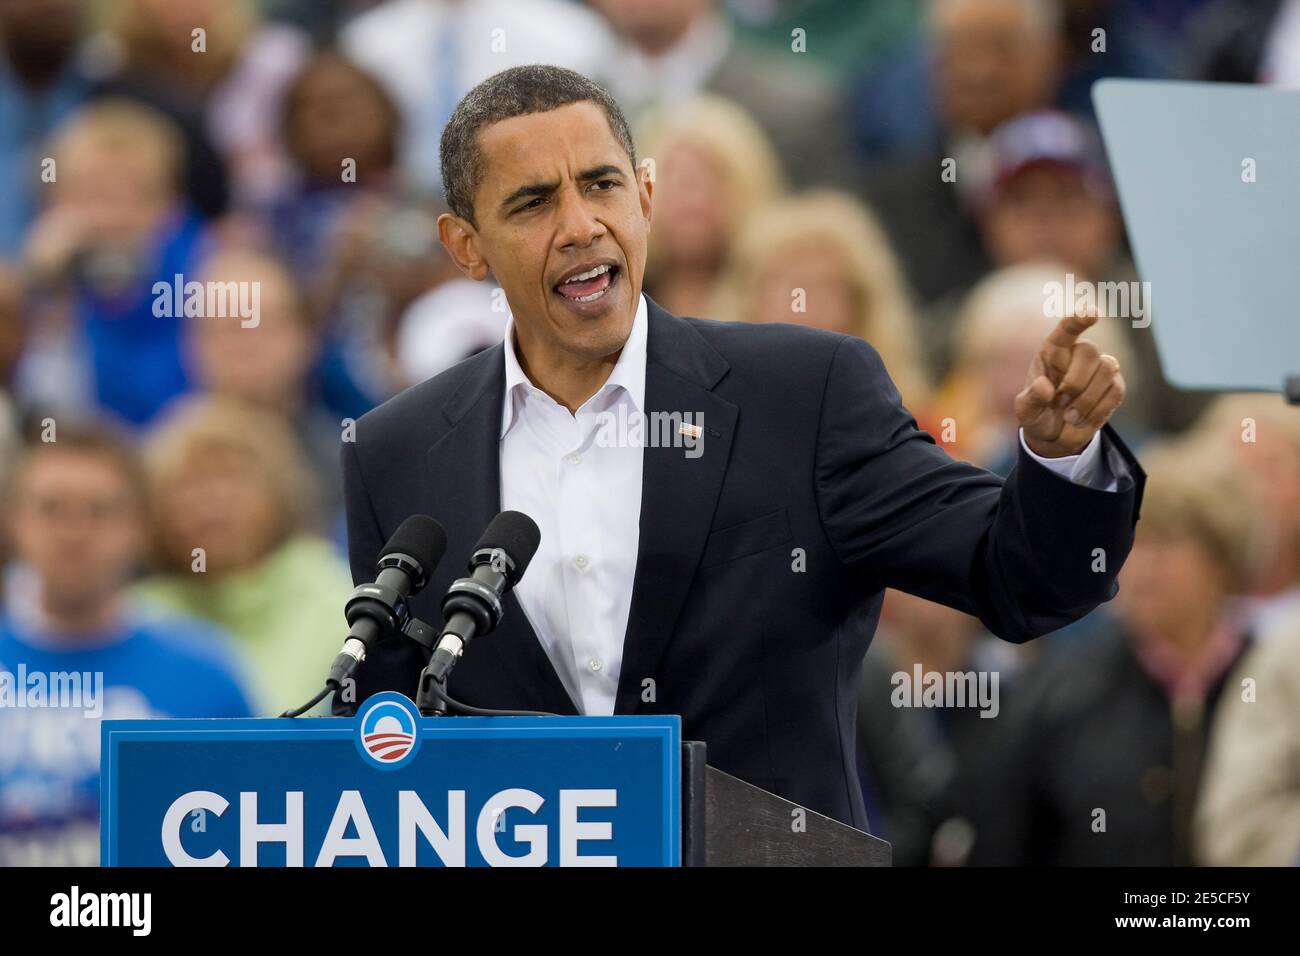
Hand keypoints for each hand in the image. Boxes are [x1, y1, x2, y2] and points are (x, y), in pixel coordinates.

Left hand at [1016, 311, 1124, 457]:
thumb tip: (1044, 387)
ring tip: (1070, 415)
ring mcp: (1100, 368)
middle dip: (1076, 382)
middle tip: (1061, 401)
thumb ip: (1031, 398)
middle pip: (1090, 351)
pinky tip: (1083, 417)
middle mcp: (1079, 354)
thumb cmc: (1038, 414)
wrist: (1055, 436)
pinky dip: (1098, 409)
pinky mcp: (1115, 385)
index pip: (1067, 328)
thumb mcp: (1026, 411)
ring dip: (1087, 399)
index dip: (1079, 319)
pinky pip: (1116, 390)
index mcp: (1053, 351)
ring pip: (1107, 369)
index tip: (1092, 312)